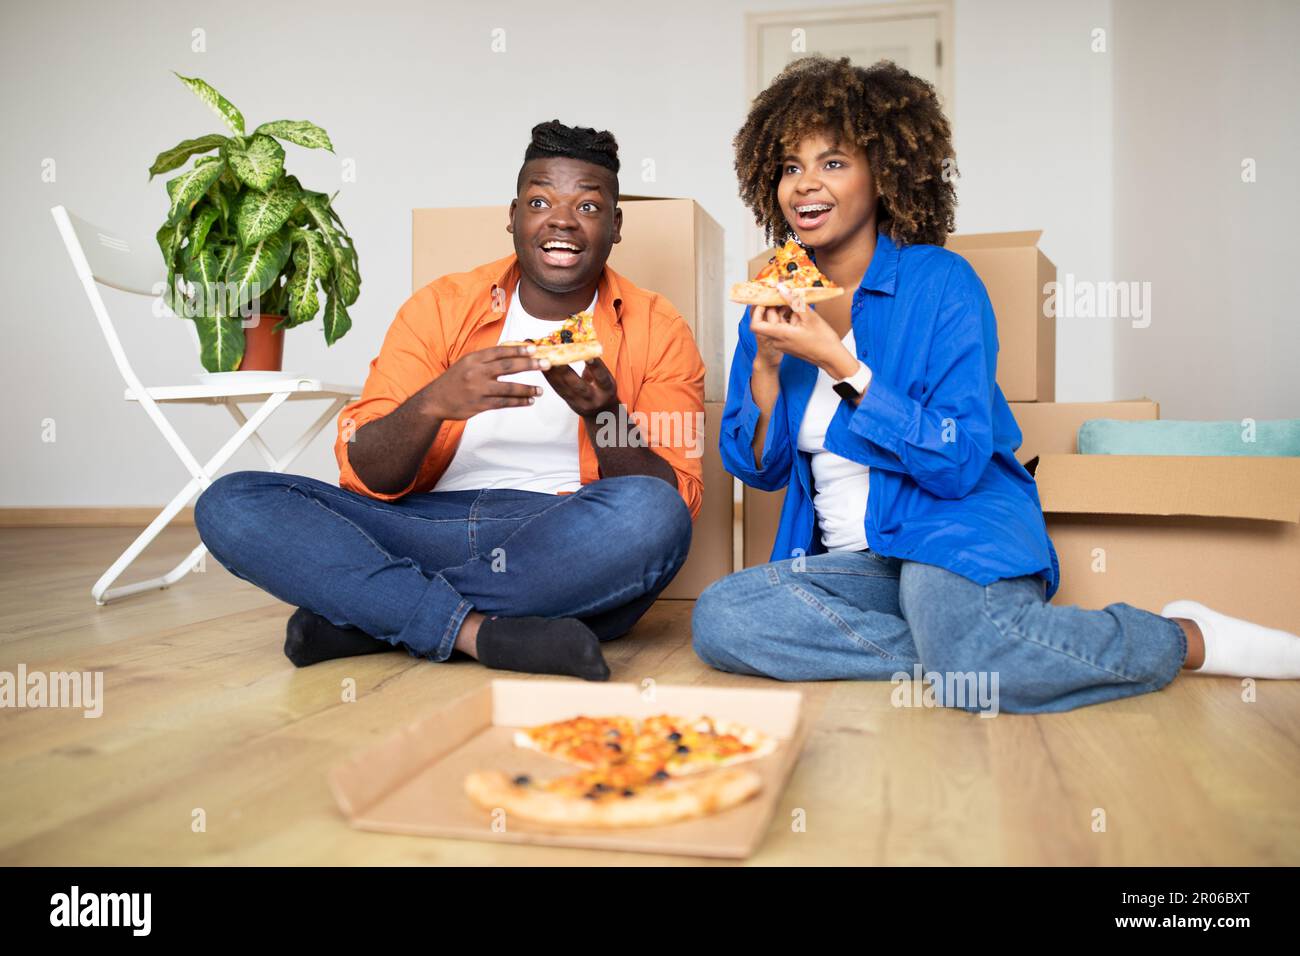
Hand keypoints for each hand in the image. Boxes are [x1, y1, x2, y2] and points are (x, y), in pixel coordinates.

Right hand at [422, 345, 543, 419]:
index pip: (500, 352)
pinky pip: (504, 403)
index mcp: (473, 359)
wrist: (435, 401)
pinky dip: (518, 402)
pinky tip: (529, 400)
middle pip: (508, 367)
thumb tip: (512, 353)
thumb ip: (486, 360)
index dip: (518, 350)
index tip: (534, 349)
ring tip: (540, 390)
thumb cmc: (454, 380)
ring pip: (508, 388)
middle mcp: (476, 372)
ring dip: (527, 388)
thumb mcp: (466, 363)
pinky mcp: (479, 405)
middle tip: (546, 364)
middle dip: (529, 365)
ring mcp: (478, 389)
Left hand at [542, 355, 618, 418]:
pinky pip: (556, 388)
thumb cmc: (603, 390)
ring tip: (543, 357)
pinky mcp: (567, 401)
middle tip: (555, 355)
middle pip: (578, 385)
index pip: (601, 377)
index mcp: (606, 389)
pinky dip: (548, 376)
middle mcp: (592, 398)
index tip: (588, 354)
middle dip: (565, 370)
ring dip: (551, 371)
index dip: (595, 365)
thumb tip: (582, 344)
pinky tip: (541, 366)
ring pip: (563, 386)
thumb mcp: (607, 378)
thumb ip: (596, 365)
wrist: (601, 413)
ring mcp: (578, 402)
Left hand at [751, 288, 857, 378]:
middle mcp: (778, 341)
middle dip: (777, 308)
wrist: (831, 358)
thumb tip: (781, 289)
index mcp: (780, 335)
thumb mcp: (809, 317)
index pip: (755, 325)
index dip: (757, 311)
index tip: (766, 301)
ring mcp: (782, 344)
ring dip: (785, 313)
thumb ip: (794, 302)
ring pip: (776, 324)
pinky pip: (783, 329)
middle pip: (768, 321)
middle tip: (790, 300)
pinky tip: (801, 317)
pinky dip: (789, 320)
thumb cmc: (823, 340)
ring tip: (799, 310)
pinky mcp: (788, 344)